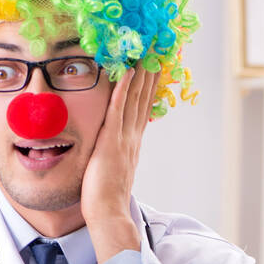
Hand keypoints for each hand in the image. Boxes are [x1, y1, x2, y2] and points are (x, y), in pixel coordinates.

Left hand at [82, 65, 160, 262]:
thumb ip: (115, 154)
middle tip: (158, 49)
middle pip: (144, 98)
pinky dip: (123, 90)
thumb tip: (112, 149)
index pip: (143, 108)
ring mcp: (123, 138)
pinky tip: (128, 72)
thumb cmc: (104, 198)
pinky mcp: (111, 142)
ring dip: (141, 73)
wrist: (108, 214)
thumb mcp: (114, 170)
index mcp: (132, 144)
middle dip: (151, 73)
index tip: (155, 66)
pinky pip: (118, 110)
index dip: (149, 86)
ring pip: (135, 99)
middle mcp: (132, 137)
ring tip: (147, 51)